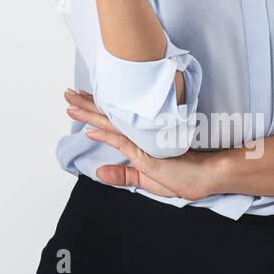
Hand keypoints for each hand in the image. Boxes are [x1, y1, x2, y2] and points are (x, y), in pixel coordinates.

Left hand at [64, 88, 216, 200]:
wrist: (205, 176)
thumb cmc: (182, 175)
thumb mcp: (145, 180)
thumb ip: (123, 175)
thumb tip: (98, 172)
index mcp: (137, 138)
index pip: (112, 119)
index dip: (95, 107)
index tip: (80, 97)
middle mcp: (138, 134)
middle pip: (107, 116)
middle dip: (85, 104)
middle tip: (68, 93)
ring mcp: (142, 141)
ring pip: (110, 124)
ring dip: (89, 113)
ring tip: (71, 104)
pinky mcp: (147, 153)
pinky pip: (122, 142)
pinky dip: (105, 136)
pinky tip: (90, 131)